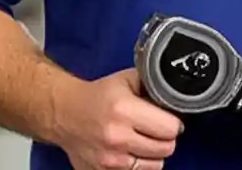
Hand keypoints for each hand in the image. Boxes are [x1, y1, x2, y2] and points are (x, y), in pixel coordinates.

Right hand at [54, 68, 183, 169]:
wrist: (64, 113)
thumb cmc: (97, 96)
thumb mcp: (126, 80)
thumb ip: (153, 85)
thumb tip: (177, 95)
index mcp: (124, 110)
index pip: (171, 128)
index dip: (173, 122)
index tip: (167, 118)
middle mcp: (117, 137)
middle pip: (166, 148)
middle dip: (165, 138)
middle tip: (155, 129)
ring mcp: (109, 160)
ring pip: (156, 165)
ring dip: (153, 153)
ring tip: (141, 140)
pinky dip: (139, 164)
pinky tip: (131, 151)